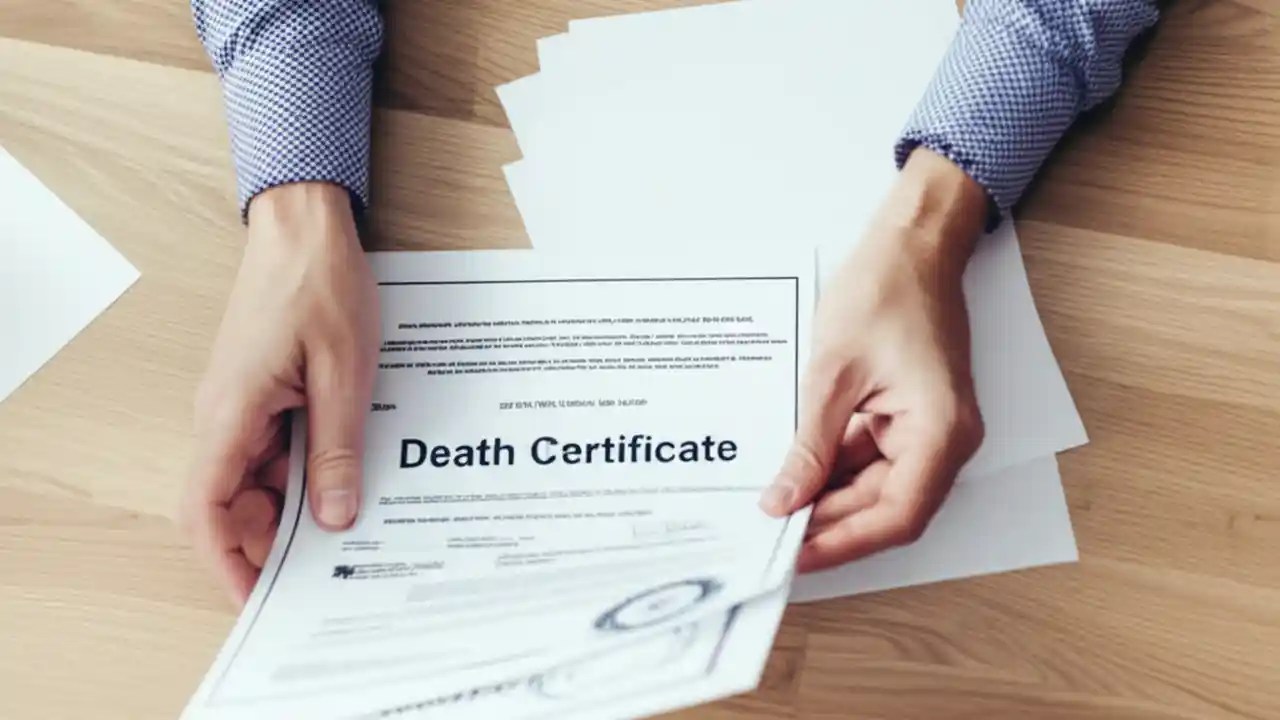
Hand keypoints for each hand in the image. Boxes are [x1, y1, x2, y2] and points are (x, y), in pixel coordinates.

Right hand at [180, 183, 379, 606]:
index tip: (258, 598)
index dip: (228, 561)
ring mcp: (242, 405)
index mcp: (231, 413)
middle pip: (234, 502)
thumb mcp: (343, 376)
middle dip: (274, 540)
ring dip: (295, 503)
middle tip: (330, 569)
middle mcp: (224, 415)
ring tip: (348, 525)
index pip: (207, 509)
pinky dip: (305, 470)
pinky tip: (344, 477)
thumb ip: (336, 451)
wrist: (305, 226)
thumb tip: (333, 518)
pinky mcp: (262, 393)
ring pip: (258, 478)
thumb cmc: (320, 285)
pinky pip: (275, 448)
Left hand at [759, 148, 987, 572]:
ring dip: (828, 499)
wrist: (912, 242)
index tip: (797, 556)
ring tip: (774, 509)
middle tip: (771, 537)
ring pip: (876, 487)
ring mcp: (929, 429)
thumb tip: (784, 500)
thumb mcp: (832, 373)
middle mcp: (946, 439)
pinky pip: (871, 458)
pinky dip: (834, 469)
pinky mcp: (909, 417)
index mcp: (941, 429)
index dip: (844, 542)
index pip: (896, 514)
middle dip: (829, 524)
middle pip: (886, 507)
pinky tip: (794, 474)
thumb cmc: (886, 288)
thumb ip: (810, 445)